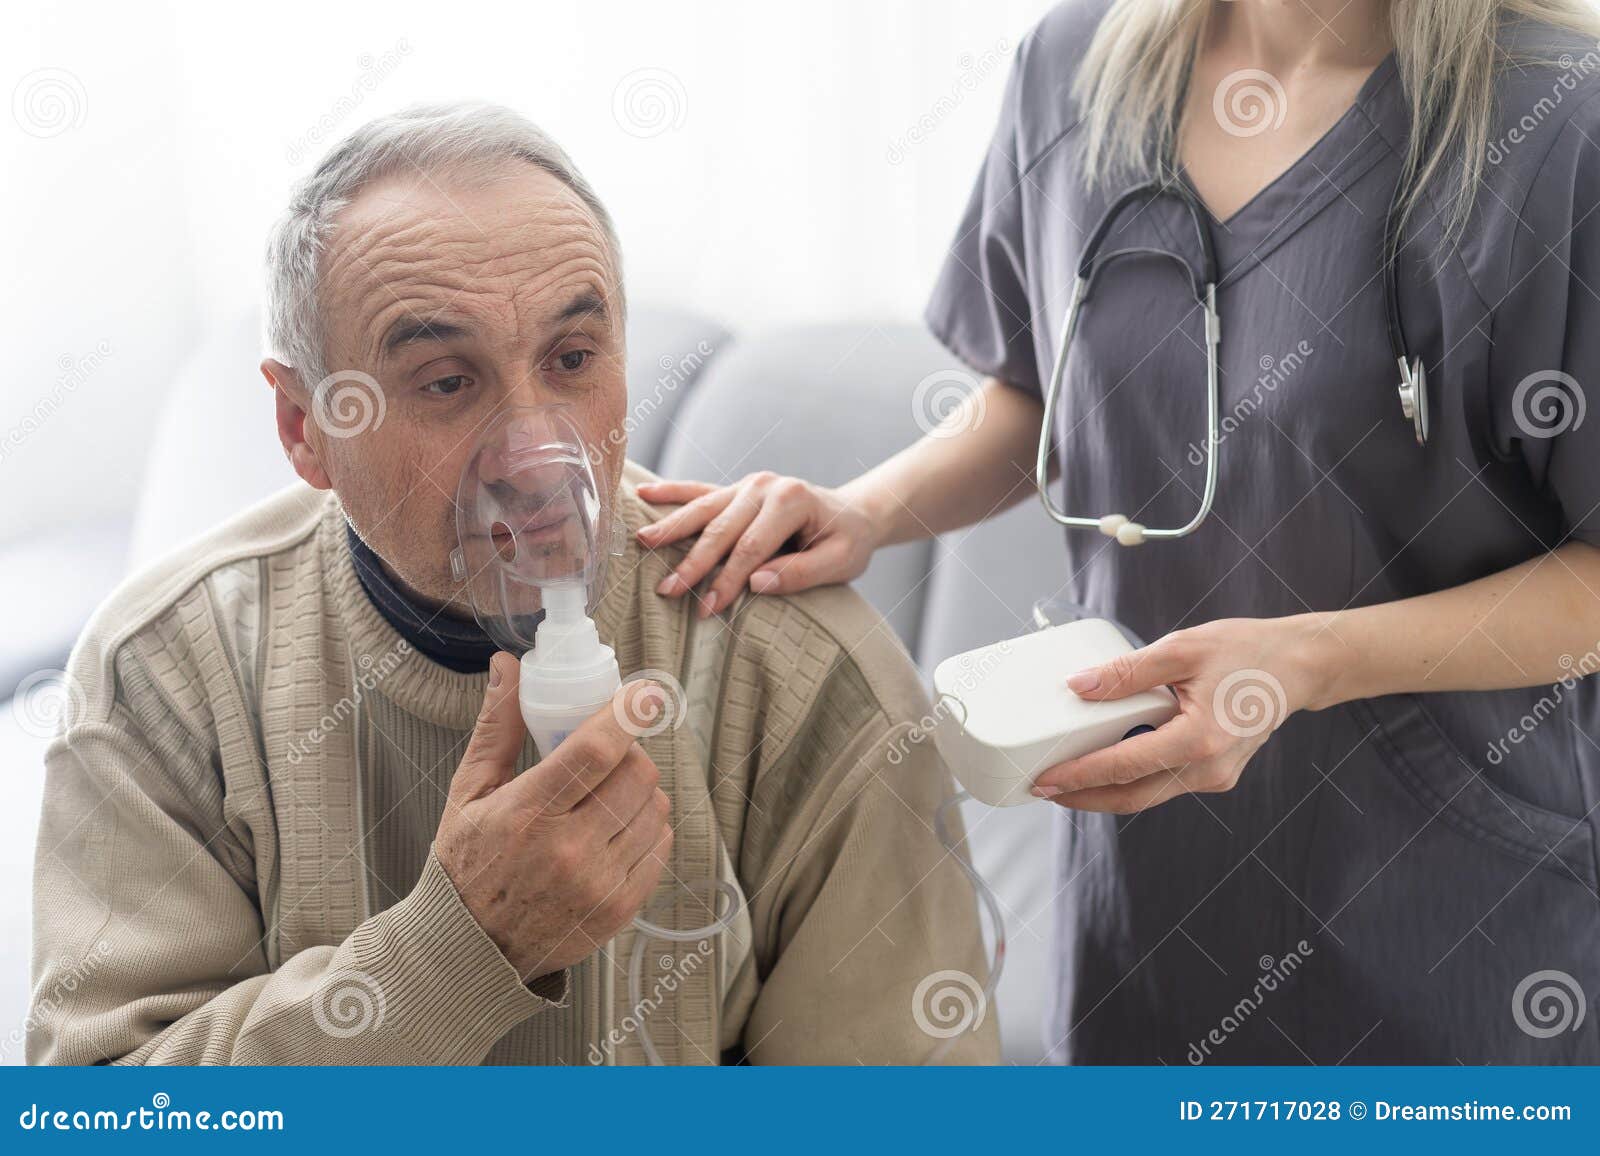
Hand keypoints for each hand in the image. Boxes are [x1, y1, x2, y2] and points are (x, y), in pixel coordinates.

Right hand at [434, 652, 673, 980]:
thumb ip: (497, 727)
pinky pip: (660, 846)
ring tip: (608, 794)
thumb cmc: (466, 865)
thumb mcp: (468, 792)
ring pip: (655, 808)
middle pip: (637, 774)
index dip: (628, 714)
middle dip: (630, 752)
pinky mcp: (620, 909)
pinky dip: (648, 827)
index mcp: (527, 814)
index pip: (596, 750)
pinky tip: (617, 828)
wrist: (469, 950)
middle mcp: (569, 851)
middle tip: (607, 755)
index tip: (643, 694)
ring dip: (641, 789)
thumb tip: (508, 665)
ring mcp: (599, 883)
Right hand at [635, 472, 880, 615]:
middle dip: (694, 564)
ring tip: (642, 543)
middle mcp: (765, 486)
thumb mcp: (841, 562)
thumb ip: (802, 572)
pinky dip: (673, 491)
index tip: (708, 609)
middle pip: (721, 529)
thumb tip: (756, 583)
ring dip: (672, 527)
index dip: (728, 580)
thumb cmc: (847, 542)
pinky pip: (700, 489)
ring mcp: (748, 484)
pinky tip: (645, 492)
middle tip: (667, 592)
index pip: (750, 547)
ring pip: (703, 508)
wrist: (853, 513)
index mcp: (791, 500)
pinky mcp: (737, 489)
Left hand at [1030, 616, 1328, 813]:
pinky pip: (1164, 783)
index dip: (1079, 776)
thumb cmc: (1247, 652)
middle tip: (1043, 788)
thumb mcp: (1182, 649)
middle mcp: (1209, 768)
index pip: (1124, 766)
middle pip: (1132, 796)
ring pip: (1147, 794)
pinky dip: (1131, 778)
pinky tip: (1106, 763)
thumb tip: (1078, 687)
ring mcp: (1215, 776)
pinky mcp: (1216, 773)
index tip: (1044, 780)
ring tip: (1066, 778)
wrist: (1299, 666)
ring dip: (1105, 790)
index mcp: (1200, 739)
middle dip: (1083, 797)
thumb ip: (1128, 672)